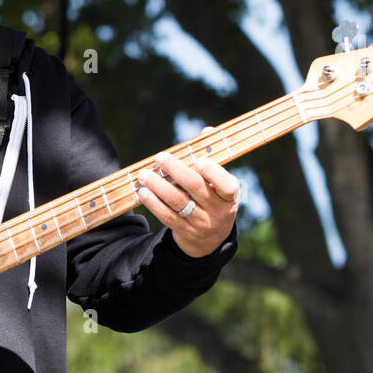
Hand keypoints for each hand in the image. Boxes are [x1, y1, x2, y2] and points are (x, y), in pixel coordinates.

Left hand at [135, 139, 239, 257]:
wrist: (210, 241)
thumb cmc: (213, 201)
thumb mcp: (219, 185)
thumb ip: (212, 159)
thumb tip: (206, 131)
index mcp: (229, 197)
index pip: (227, 186)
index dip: (213, 172)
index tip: (198, 160)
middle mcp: (217, 211)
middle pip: (196, 188)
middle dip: (176, 170)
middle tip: (160, 157)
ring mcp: (200, 223)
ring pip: (178, 202)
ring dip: (158, 186)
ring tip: (144, 175)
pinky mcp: (184, 232)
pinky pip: (167, 216)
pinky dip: (153, 203)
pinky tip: (143, 192)